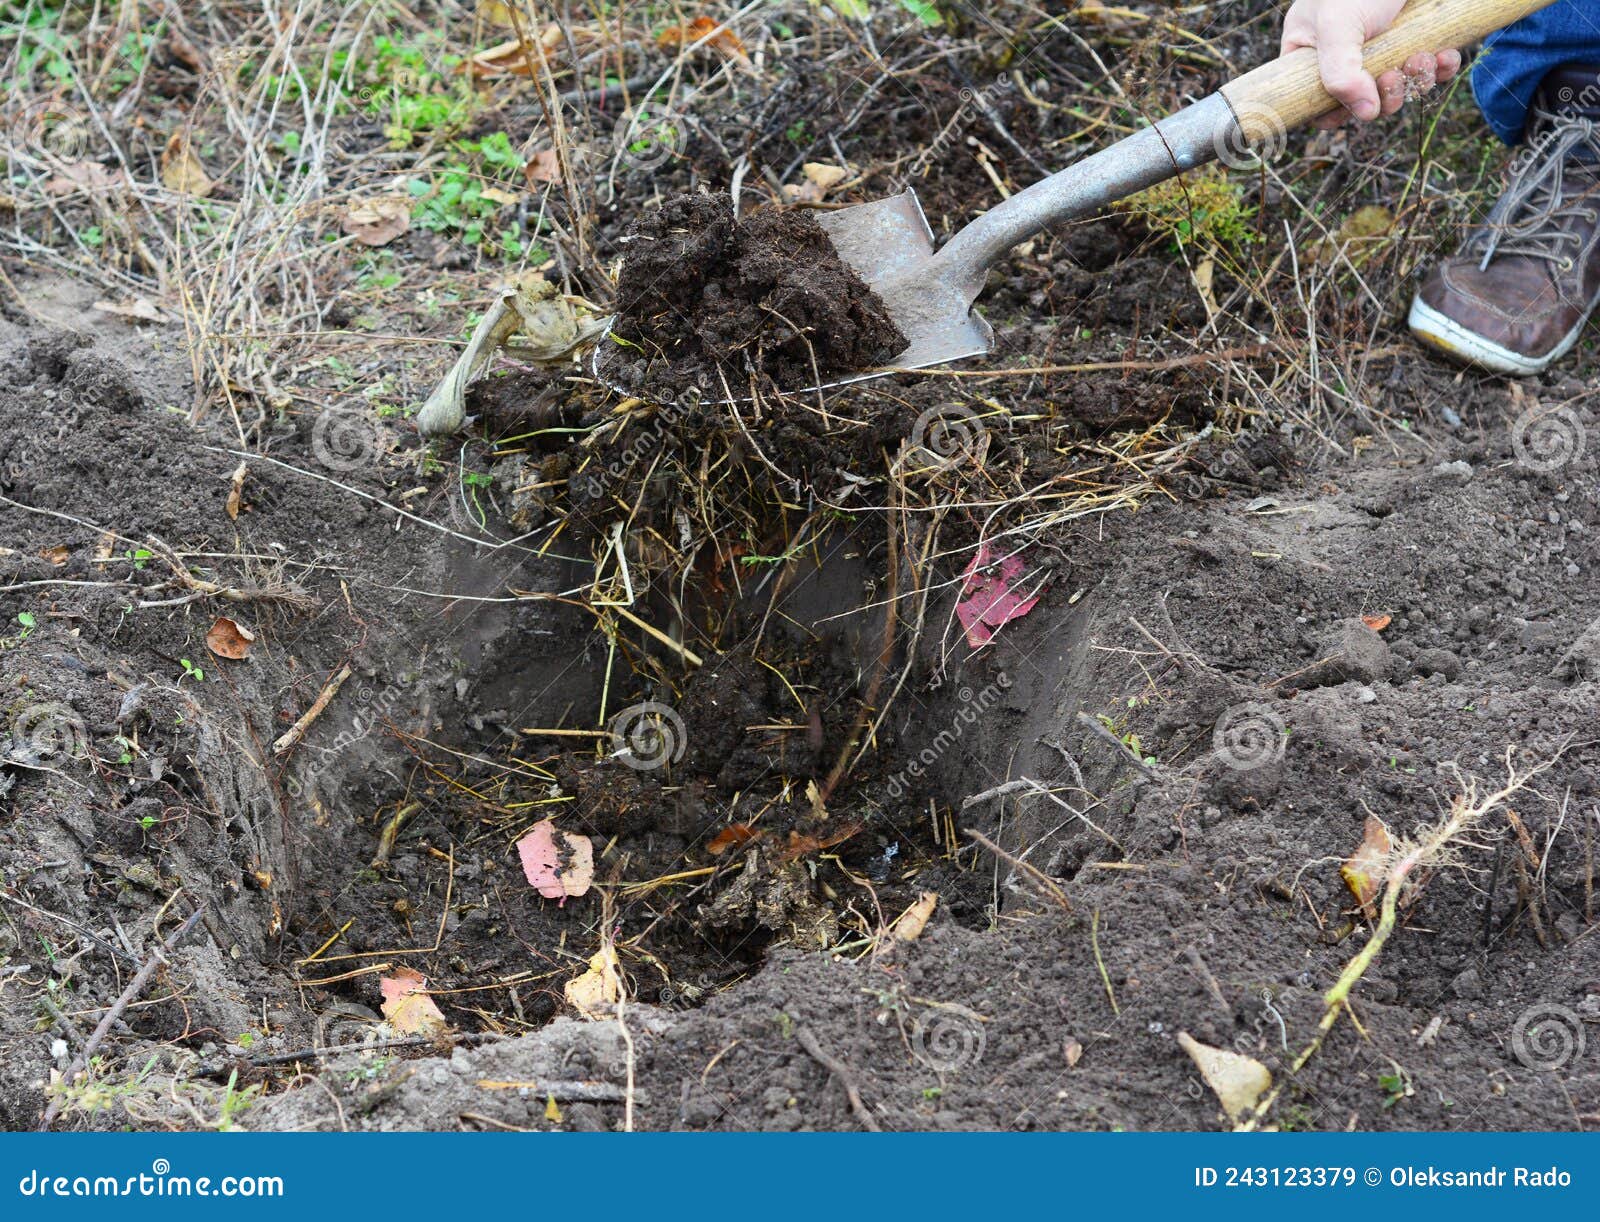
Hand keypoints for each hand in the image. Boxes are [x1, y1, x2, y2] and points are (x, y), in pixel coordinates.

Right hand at [1281, 0, 1461, 127]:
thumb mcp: (1337, 25)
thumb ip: (1340, 74)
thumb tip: (1364, 114)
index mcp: (1310, 51)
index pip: (1314, 101)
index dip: (1334, 114)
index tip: (1355, 109)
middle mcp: (1346, 54)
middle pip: (1362, 101)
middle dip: (1385, 96)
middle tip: (1393, 77)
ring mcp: (1384, 47)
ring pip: (1399, 88)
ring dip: (1414, 82)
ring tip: (1421, 59)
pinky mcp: (1418, 38)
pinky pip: (1429, 70)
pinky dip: (1440, 68)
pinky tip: (1444, 55)